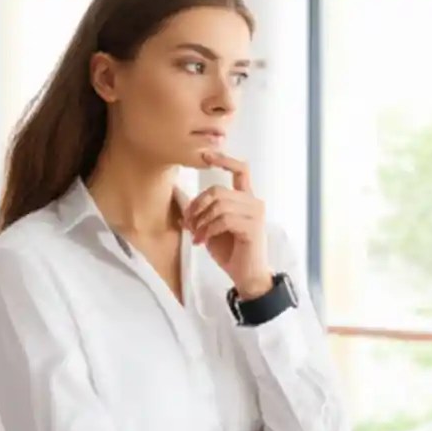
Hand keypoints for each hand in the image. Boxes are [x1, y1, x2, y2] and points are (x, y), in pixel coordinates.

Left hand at [183, 151, 272, 298]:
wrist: (246, 276)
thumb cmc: (230, 252)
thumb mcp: (209, 228)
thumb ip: (198, 213)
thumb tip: (176, 198)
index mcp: (245, 198)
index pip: (240, 170)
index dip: (223, 160)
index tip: (206, 154)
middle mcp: (253, 202)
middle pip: (218, 190)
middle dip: (198, 206)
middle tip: (189, 223)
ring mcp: (255, 214)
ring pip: (220, 204)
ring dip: (201, 221)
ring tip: (196, 235)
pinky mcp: (252, 227)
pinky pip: (223, 220)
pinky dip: (207, 230)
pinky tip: (202, 242)